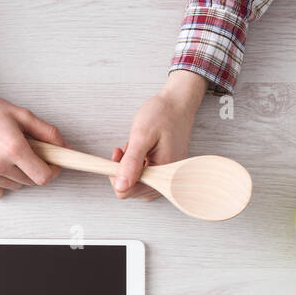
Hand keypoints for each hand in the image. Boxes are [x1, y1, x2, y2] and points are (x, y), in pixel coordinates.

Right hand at [0, 70, 63, 197]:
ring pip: (12, 186)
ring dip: (14, 174)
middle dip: (32, 169)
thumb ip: (46, 132)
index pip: (43, 177)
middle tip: (23, 152)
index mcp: (13, 148)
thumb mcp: (20, 114)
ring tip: (2, 154)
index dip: (52, 172)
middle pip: (29, 181)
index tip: (52, 166)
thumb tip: (64, 148)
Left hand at [110, 70, 207, 199]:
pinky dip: (136, 165)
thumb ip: (130, 163)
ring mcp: (166, 174)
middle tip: (123, 151)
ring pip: (137, 184)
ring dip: (129, 168)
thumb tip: (120, 187)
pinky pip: (144, 176)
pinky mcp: (164, 169)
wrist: (178, 103)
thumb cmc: (163, 114)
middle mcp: (167, 178)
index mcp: (163, 172)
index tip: (116, 158)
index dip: (116, 176)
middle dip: (123, 171)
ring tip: (132, 149)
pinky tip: (138, 151)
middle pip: (133, 190)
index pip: (129, 192)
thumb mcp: (141, 135)